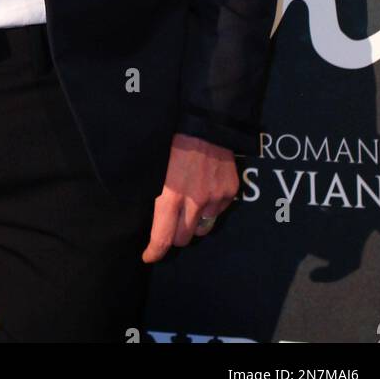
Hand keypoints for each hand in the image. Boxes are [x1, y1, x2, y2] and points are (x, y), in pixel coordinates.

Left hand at [142, 132, 238, 262]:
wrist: (208, 122)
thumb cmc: (175, 141)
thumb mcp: (158, 167)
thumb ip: (158, 193)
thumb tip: (153, 214)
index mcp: (172, 195)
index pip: (163, 236)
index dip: (155, 251)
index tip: (149, 256)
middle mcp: (195, 202)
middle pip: (183, 238)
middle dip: (175, 235)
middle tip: (170, 223)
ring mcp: (215, 199)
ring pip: (202, 228)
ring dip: (194, 223)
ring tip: (189, 204)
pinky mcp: (230, 193)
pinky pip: (217, 212)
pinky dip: (210, 208)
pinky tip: (205, 190)